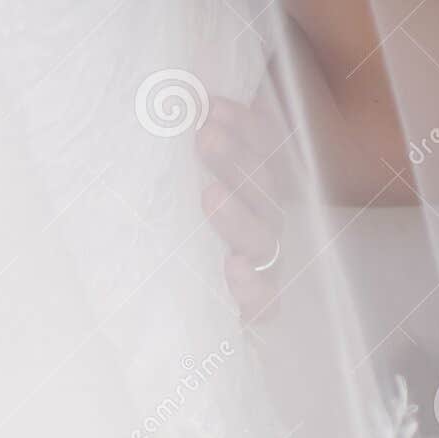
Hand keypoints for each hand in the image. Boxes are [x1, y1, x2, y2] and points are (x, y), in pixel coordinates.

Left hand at [197, 95, 288, 321]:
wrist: (191, 331)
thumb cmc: (185, 253)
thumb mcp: (183, 203)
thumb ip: (186, 165)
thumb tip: (174, 112)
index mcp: (255, 196)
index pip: (263, 153)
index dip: (246, 127)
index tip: (211, 105)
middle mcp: (264, 228)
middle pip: (262, 189)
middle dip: (237, 160)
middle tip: (203, 137)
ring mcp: (265, 270)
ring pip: (262, 237)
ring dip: (237, 213)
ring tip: (208, 193)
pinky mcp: (256, 314)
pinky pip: (264, 302)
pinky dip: (252, 286)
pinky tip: (232, 267)